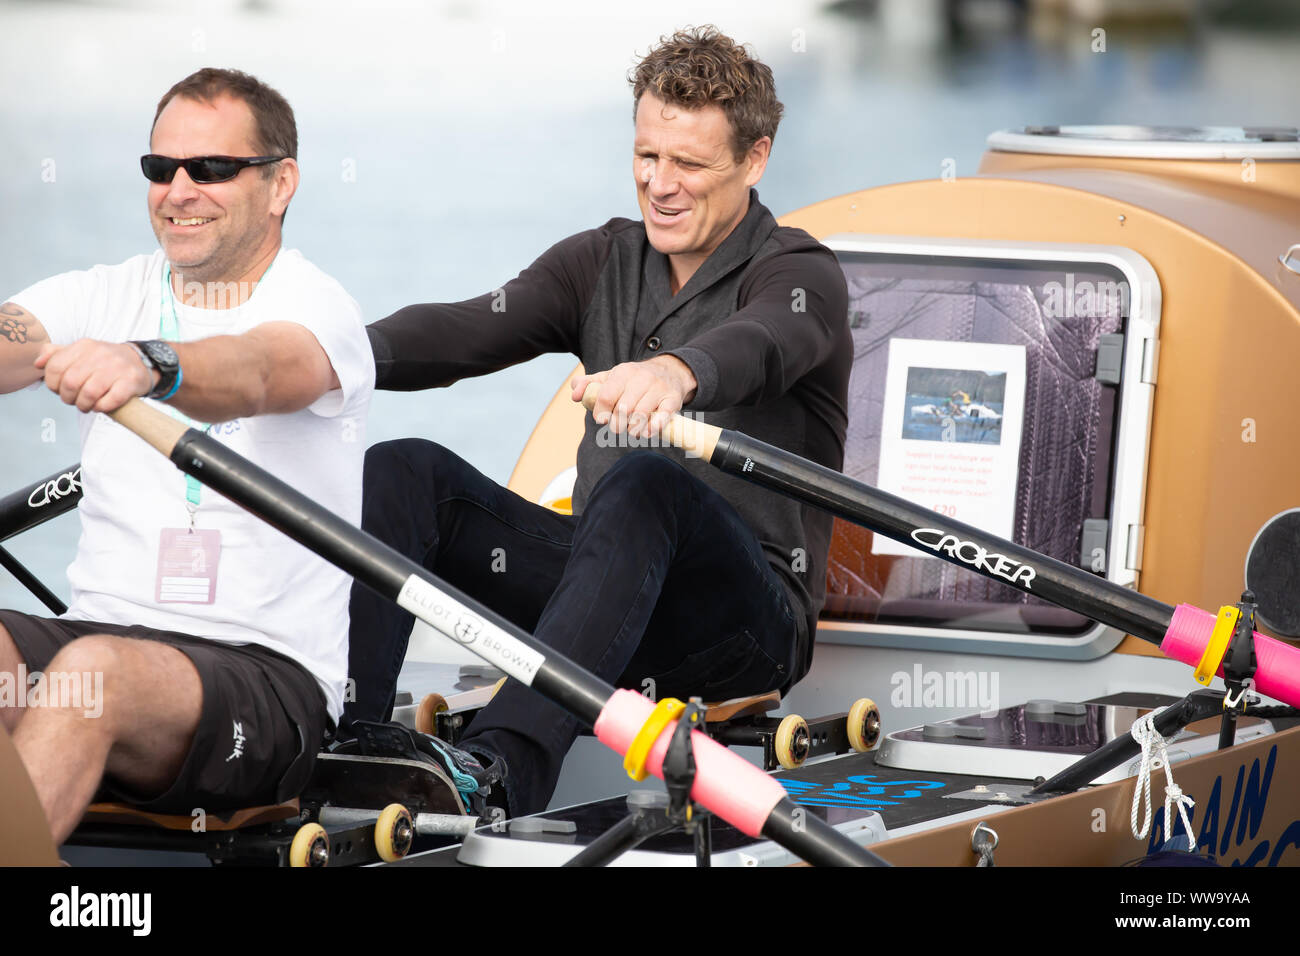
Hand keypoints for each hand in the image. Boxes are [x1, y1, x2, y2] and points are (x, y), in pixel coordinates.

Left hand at [35, 340, 158, 412]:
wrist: (141, 362)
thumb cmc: (106, 362)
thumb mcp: (82, 352)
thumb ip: (57, 355)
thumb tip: (38, 363)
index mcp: (84, 346)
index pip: (55, 367)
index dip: (52, 384)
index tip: (59, 389)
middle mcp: (100, 354)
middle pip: (70, 382)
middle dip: (67, 397)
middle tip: (73, 400)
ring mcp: (116, 368)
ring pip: (89, 393)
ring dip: (84, 405)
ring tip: (86, 406)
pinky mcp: (131, 382)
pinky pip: (110, 400)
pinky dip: (101, 407)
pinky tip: (101, 406)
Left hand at [571, 355, 696, 438]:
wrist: (669, 371)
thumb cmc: (634, 380)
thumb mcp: (610, 377)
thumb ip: (588, 385)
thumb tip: (574, 395)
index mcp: (623, 372)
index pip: (605, 397)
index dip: (601, 413)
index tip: (602, 420)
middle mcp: (642, 378)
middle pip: (623, 409)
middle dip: (617, 424)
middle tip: (617, 427)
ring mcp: (659, 388)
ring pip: (641, 414)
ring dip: (633, 429)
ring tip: (631, 430)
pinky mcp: (673, 399)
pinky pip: (663, 417)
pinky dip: (653, 428)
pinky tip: (646, 433)